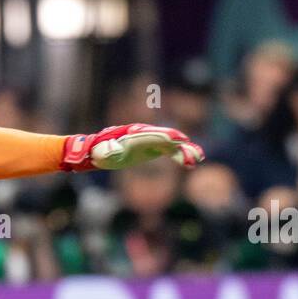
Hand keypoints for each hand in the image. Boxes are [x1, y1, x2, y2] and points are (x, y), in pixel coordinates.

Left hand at [61, 124, 203, 172]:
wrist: (100, 150)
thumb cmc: (100, 152)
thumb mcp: (102, 152)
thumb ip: (107, 152)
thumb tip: (109, 153)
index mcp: (133, 135)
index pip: (152, 135)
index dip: (165, 138)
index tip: (177, 141)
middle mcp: (145, 135)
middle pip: (165, 138)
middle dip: (179, 145)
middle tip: (192, 153)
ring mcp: (151, 141)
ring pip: (171, 145)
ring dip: (184, 151)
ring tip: (198, 158)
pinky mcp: (154, 148)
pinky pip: (171, 151)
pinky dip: (181, 155)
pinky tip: (192, 163)